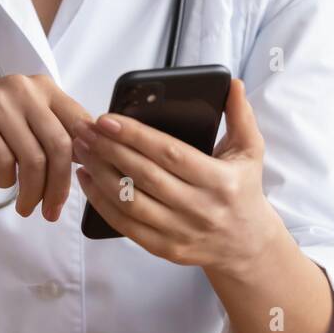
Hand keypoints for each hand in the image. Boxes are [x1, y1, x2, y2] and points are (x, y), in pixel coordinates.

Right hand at [0, 74, 94, 220]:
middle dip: (59, 186)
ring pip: (33, 158)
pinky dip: (5, 181)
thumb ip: (53, 130)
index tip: (81, 185)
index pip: (80, 124)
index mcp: (42, 87)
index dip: (87, 158)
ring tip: (26, 206)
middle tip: (51, 211)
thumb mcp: (21, 118)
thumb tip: (90, 159)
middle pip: (60, 145)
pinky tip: (1, 181)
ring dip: (32, 192)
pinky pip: (3, 161)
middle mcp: (23, 88)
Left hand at [72, 78, 283, 277]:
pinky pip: (126, 226)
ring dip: (100, 175)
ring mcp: (181, 232)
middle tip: (84, 130)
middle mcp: (200, 208)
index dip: (135, 136)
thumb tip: (233, 84)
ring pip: (130, 202)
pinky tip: (88, 181)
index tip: (107, 120)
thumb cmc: (243, 190)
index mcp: (219, 181)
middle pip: (144, 176)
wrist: (247, 244)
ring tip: (82, 151)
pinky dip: (102, 204)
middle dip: (108, 150)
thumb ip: (240, 116)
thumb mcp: (250, 152)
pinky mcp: (166, 249)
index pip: (170, 154)